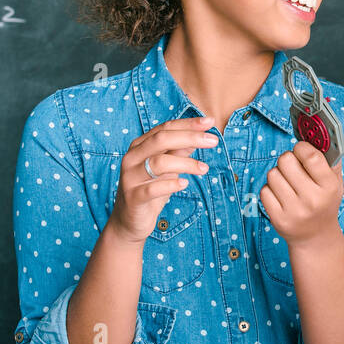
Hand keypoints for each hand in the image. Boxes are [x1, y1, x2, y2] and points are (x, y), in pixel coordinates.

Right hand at [108, 116, 217, 244]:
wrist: (130, 221)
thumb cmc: (151, 190)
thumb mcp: (168, 168)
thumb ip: (180, 151)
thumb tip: (200, 135)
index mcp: (140, 146)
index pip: (165, 128)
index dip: (188, 124)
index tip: (210, 122)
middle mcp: (132, 158)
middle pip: (162, 139)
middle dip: (190, 137)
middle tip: (213, 141)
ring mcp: (130, 177)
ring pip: (159, 162)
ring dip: (186, 163)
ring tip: (204, 169)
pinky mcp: (133, 197)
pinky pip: (153, 189)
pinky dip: (171, 185)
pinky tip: (184, 183)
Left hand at [260, 142, 343, 245]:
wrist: (316, 237)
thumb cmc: (324, 203)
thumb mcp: (336, 183)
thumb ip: (331, 160)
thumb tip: (322, 136)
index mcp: (329, 187)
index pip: (310, 156)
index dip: (301, 148)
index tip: (300, 150)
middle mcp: (313, 200)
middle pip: (286, 161)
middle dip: (287, 160)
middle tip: (292, 167)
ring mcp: (294, 211)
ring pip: (272, 174)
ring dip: (277, 175)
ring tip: (287, 184)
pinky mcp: (278, 219)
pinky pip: (264, 191)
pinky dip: (270, 190)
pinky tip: (280, 196)